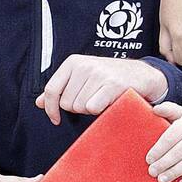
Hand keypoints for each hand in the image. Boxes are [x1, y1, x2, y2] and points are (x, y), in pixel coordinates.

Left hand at [35, 54, 166, 124]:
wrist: (142, 75)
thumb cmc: (110, 79)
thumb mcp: (82, 79)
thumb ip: (60, 89)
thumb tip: (39, 103)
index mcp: (73, 62)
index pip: (51, 89)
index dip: (50, 108)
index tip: (55, 119)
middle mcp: (84, 65)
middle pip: (66, 103)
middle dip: (77, 107)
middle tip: (92, 100)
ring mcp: (98, 74)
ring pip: (80, 107)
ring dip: (90, 109)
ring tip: (101, 99)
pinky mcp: (112, 84)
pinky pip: (93, 108)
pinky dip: (100, 111)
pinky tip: (108, 103)